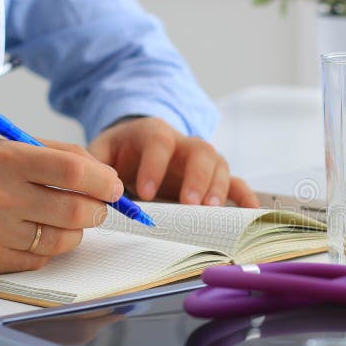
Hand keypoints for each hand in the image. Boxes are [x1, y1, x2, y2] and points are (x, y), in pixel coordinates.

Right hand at [0, 139, 122, 273]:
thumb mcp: (15, 146)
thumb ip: (64, 156)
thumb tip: (108, 178)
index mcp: (8, 159)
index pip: (73, 172)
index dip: (103, 182)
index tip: (114, 188)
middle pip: (74, 211)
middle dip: (97, 211)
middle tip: (97, 207)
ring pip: (62, 241)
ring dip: (74, 232)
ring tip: (63, 219)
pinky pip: (39, 260)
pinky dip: (47, 249)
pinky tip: (33, 233)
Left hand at [87, 117, 258, 207]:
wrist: (136, 143)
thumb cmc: (120, 151)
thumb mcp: (100, 151)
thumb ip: (95, 165)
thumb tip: (95, 186)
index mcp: (153, 133)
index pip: (160, 142)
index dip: (154, 166)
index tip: (144, 193)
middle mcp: (183, 144)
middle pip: (200, 151)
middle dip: (196, 178)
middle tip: (188, 203)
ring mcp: (201, 161)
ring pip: (219, 165)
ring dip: (218, 188)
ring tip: (210, 211)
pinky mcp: (212, 177)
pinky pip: (236, 182)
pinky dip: (245, 197)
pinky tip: (250, 212)